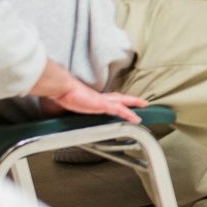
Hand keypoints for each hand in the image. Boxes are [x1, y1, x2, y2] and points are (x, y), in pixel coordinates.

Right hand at [30, 61, 146, 122]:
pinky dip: (128, 114)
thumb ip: (72, 105)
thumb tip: (64, 107)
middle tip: (142, 102)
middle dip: (131, 100)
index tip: (124, 101)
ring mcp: (102, 101)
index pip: (109, 98)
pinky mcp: (103, 105)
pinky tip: (135, 118)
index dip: (117, 100)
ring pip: (122, 102)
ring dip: (133, 103)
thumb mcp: (70, 102)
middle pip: (119, 97)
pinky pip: (119, 110)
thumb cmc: (64, 95)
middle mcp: (100, 97)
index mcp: (93, 98)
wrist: (63, 88)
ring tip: (143, 105)